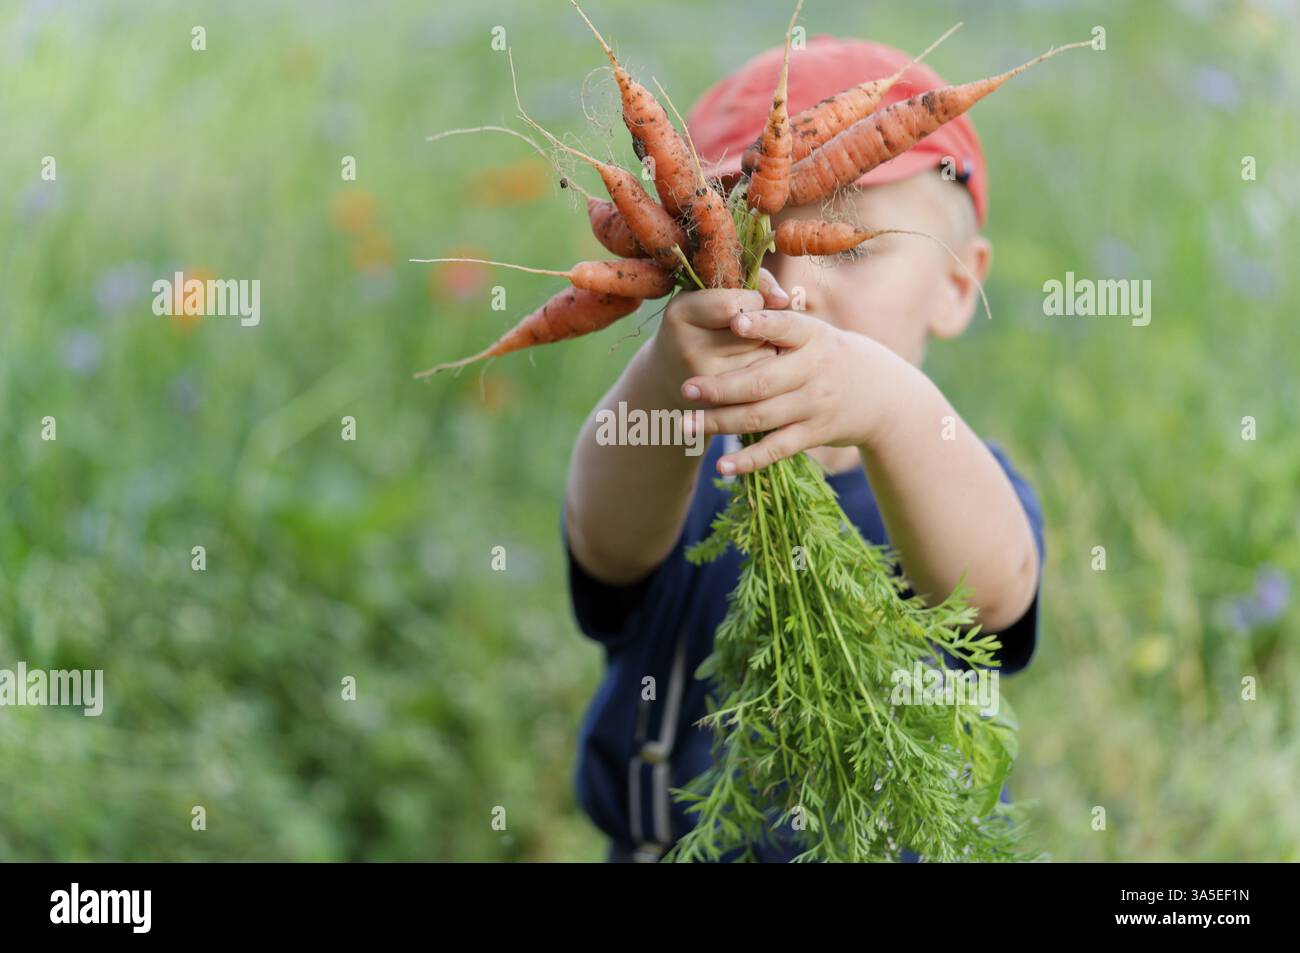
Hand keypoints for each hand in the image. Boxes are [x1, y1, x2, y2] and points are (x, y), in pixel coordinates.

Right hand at [646, 268, 790, 407]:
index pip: (733, 304)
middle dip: (762, 328)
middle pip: (751, 334)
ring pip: (763, 359)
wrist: (671, 374)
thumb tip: (784, 299)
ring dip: (769, 350)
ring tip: (749, 349)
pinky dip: (766, 372)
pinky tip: (751, 370)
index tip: (750, 304)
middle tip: (750, 329)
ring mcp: (703, 380)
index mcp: (680, 313)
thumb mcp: (713, 295)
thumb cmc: (703, 323)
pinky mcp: (720, 403)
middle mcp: (687, 349)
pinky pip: (763, 383)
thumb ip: (753, 282)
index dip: (752, 301)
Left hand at [681, 308, 911, 475]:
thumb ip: (777, 322)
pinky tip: (723, 465)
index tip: (735, 321)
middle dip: (721, 387)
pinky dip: (749, 460)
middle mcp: (813, 370)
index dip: (762, 324)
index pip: (786, 326)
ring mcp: (813, 404)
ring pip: (762, 416)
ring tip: (686, 424)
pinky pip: (777, 449)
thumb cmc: (829, 355)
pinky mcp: (813, 433)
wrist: (882, 394)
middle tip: (686, 388)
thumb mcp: (814, 332)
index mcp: (811, 336)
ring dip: (721, 422)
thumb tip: (730, 308)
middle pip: (761, 381)